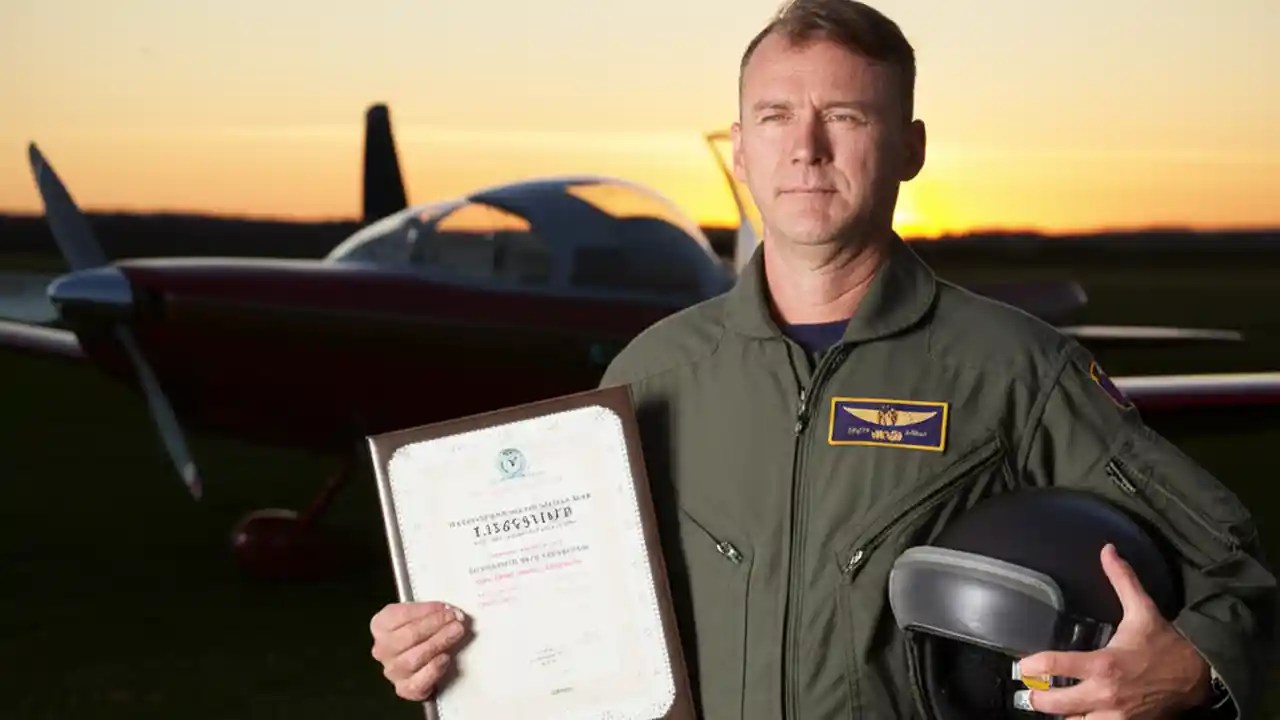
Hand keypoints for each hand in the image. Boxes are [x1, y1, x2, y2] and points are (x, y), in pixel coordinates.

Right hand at [370, 601, 468, 700]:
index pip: (401, 615)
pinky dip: (433, 670)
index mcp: (382, 625)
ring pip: (413, 659)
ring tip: (455, 634)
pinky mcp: (404, 689)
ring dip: (438, 644)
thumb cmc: (420, 635)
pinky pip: (417, 683)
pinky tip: (445, 658)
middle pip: (408, 637)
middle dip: (435, 626)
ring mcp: (392, 671)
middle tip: (454, 620)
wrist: (421, 664)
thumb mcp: (421, 615)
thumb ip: (432, 611)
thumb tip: (452, 612)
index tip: (446, 609)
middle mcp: (383, 649)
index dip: (427, 611)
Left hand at [1013, 543, 1209, 718]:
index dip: (1032, 665)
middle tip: (1031, 691)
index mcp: (1103, 664)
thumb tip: (1108, 550)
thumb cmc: (1165, 643)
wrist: (1199, 675)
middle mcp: (1105, 694)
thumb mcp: (1142, 609)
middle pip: (1055, 704)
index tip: (1023, 665)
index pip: (1055, 666)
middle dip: (1038, 698)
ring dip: (1062, 716)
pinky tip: (1079, 714)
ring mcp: (1115, 716)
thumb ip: (1121, 579)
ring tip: (1054, 705)